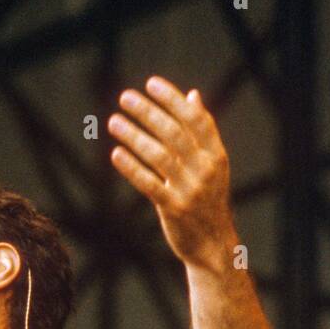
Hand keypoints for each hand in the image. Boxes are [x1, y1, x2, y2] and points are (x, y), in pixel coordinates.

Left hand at [107, 78, 237, 269]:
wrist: (213, 245)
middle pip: (174, 133)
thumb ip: (202, 132)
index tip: (150, 83)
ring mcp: (190, 189)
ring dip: (134, 135)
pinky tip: (116, 153)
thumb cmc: (208, 198)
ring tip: (113, 121)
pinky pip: (149, 184)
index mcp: (216, 155)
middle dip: (148, 112)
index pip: (196, 119)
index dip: (173, 99)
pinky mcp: (173, 209)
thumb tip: (193, 95)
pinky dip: (131, 167)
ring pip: (159, 156)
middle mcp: (206, 169)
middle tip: (125, 97)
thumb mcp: (212, 164)